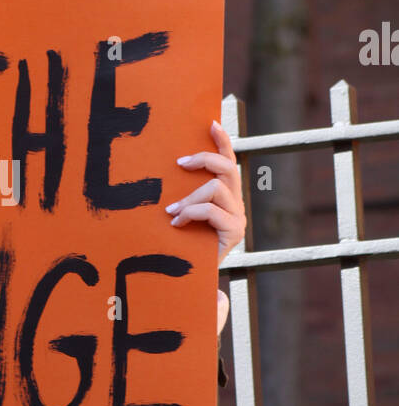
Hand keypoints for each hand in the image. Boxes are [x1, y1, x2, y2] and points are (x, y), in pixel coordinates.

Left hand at [165, 119, 245, 333]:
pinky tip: (177, 224)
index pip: (227, 161)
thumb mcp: (177, 217)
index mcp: (224, 196)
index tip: (211, 122)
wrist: (189, 283)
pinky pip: (213, 211)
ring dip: (191, 197)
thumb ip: (179, 198)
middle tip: (179, 163)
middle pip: (227, 168)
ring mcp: (236, 217)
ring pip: (217, 188)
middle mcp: (235, 204)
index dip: (222, 141)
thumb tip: (169, 167)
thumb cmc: (179, 247)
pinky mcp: (235, 232)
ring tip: (172, 211)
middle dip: (206, 159)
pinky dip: (192, 213)